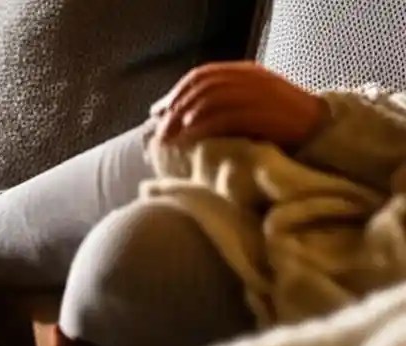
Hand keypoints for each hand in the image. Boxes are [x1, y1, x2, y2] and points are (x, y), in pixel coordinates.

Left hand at [150, 61, 327, 147]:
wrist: (322, 131)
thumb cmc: (279, 125)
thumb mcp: (248, 106)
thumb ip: (217, 105)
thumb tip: (170, 113)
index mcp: (247, 72)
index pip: (203, 75)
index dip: (177, 92)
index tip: (159, 112)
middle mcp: (252, 79)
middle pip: (203, 87)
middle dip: (176, 108)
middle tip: (160, 132)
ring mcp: (260, 95)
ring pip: (211, 100)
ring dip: (185, 119)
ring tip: (170, 138)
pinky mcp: (265, 114)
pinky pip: (227, 117)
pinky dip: (204, 126)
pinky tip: (190, 136)